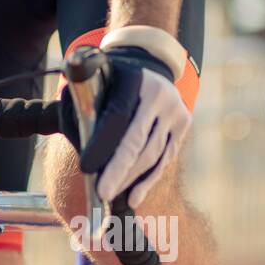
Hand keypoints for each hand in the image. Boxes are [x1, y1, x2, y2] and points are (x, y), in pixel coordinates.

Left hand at [62, 26, 191, 209]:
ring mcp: (176, 109)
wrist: (147, 67)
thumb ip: (80, 107)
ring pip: (152, 153)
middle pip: (138, 140)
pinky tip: (133, 197)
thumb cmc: (110, 82)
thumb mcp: (93, 83)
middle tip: (102, 193)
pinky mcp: (184, 124)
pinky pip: (165, 159)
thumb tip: (80, 143)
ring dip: (130, 178)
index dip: (103, 143)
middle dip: (118, 170)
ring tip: (110, 194)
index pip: (118, 115)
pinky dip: (148, 180)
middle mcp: (160, 92)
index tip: (86, 168)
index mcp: (134, 78)